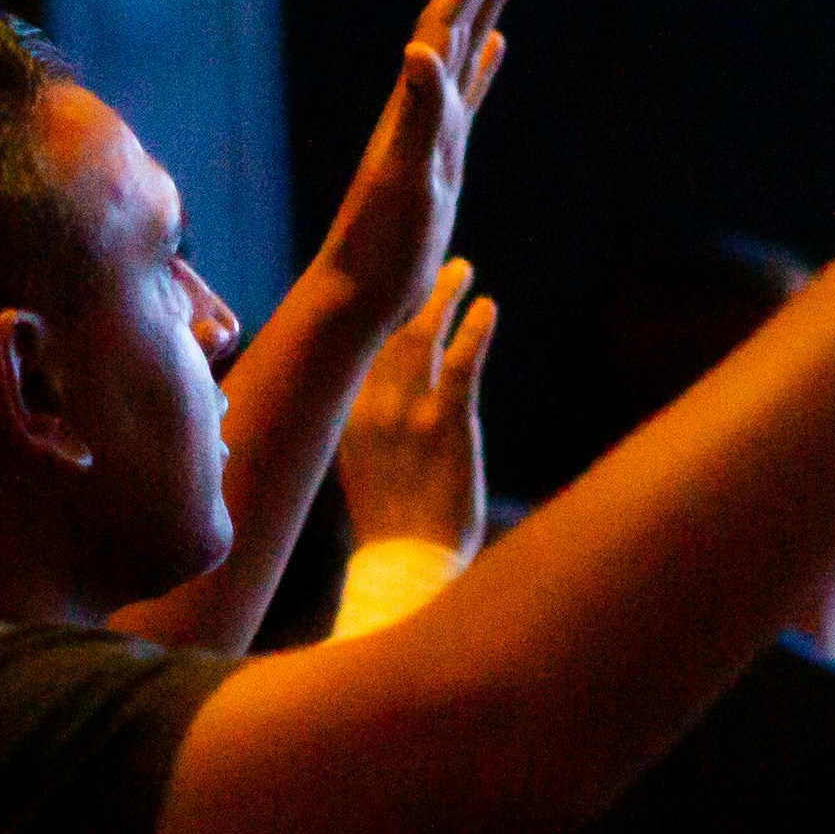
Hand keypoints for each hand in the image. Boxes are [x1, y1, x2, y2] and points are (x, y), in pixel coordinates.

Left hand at [299, 0, 520, 334]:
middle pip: (452, 25)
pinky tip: (491, 50)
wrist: (358, 291)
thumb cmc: (381, 242)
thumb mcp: (406, 175)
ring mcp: (433, 130)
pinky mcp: (441, 158)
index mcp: (415, 104)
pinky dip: (480, 67)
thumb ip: (417, 112)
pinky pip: (466, 98)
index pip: (444, 26)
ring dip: (482, 10)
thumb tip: (420, 50)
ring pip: (461, 53)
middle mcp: (420, 108)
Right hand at [335, 261, 498, 555]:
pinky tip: (487, 306)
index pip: (361, 352)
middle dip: (412, 293)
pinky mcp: (448, 423)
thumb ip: (370, 436)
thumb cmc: (391, 535)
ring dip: (444, 297)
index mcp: (347, 421)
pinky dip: (475, 328)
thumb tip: (379, 418)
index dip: (379, 315)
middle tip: (431, 264)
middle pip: (390, 332)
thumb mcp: (366, 476)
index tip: (393, 290)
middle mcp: (372, 408)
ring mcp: (409, 413)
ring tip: (461, 269)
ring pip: (425, 336)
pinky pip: (463, 361)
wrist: (406, 569)